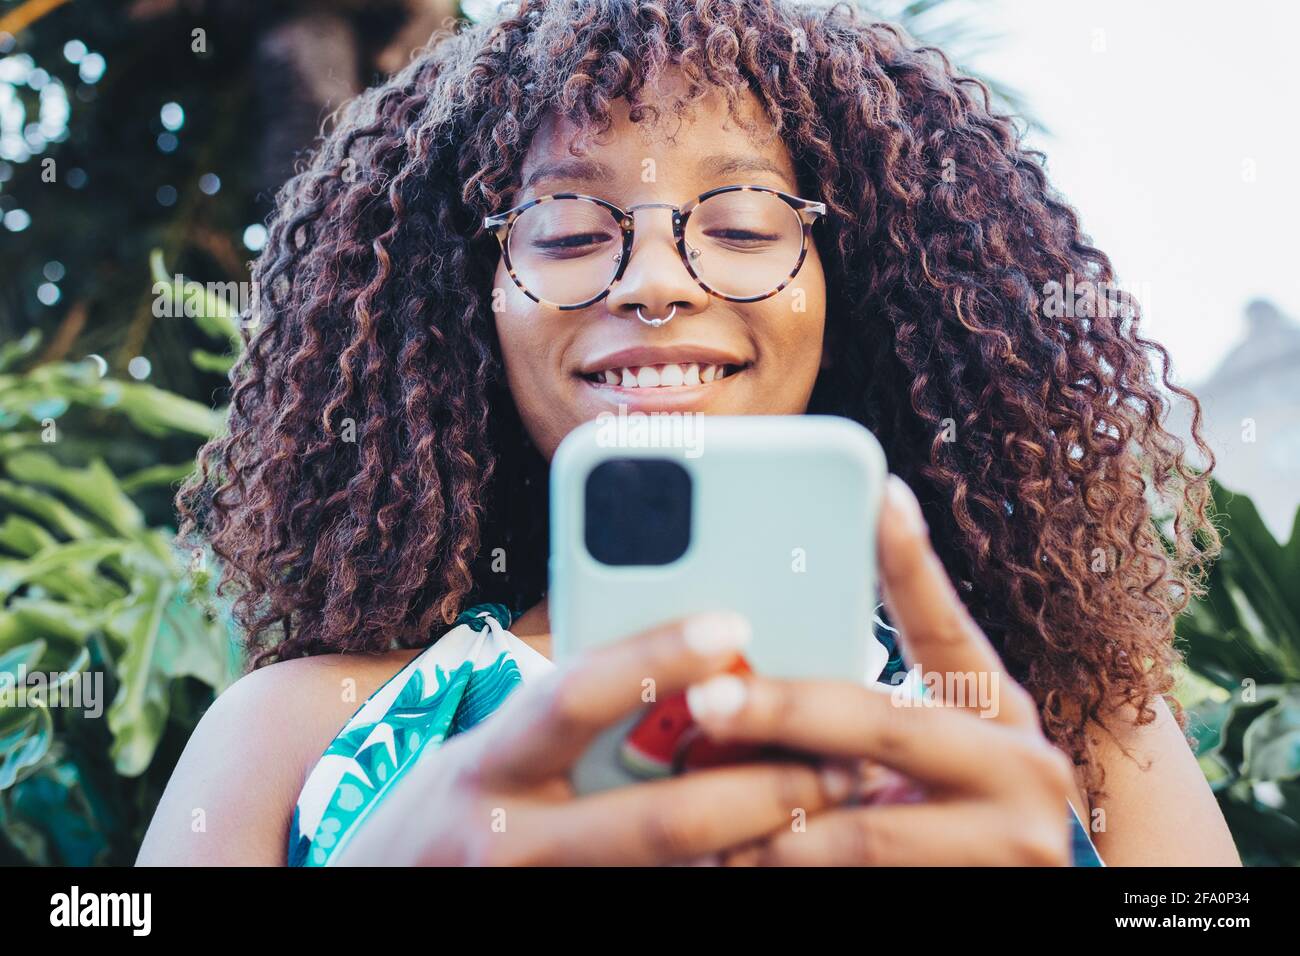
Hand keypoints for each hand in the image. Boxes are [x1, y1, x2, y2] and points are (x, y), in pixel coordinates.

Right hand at [333, 611, 856, 864]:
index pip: (575, 698)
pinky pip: (661, 912)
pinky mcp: (568, 934)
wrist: (375, 901)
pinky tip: (776, 864)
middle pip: (656, 822)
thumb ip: (563, 714)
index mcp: (487, 765)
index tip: (736, 623)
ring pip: (675, 883)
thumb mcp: (485, 751)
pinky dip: (727, 887)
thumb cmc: (451, 812)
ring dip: (764, 852)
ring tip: (834, 813)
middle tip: (844, 762)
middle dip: (762, 793)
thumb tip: (673, 649)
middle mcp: (509, 844)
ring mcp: (541, 903)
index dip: (654, 659)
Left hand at [684, 475, 1076, 865]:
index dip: (912, 562)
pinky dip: (789, 873)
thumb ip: (875, 705)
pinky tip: (736, 865)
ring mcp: (1012, 842)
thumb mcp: (932, 748)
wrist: (1002, 899)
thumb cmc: (948, 816)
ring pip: (865, 827)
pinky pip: (865, 888)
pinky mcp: (984, 900)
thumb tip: (788, 612)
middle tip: (708, 698)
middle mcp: (1024, 767)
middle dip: (786, 710)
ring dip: (772, 821)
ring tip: (699, 814)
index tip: (881, 494)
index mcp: (999, 711)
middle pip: (885, 724)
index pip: (947, 626)